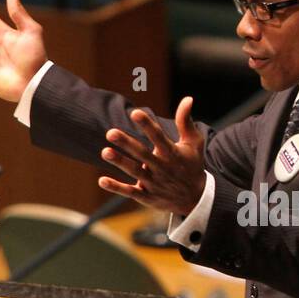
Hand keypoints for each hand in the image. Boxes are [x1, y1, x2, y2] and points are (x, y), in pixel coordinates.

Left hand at [97, 97, 206, 216]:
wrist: (196, 199)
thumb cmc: (192, 165)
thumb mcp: (194, 143)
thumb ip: (186, 121)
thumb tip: (188, 98)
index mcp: (172, 153)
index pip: (159, 137)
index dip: (147, 125)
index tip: (135, 113)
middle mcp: (162, 168)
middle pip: (142, 154)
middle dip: (127, 144)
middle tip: (110, 133)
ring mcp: (154, 183)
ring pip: (134, 172)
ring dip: (120, 162)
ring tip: (105, 152)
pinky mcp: (147, 196)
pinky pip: (130, 192)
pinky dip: (116, 188)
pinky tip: (102, 180)